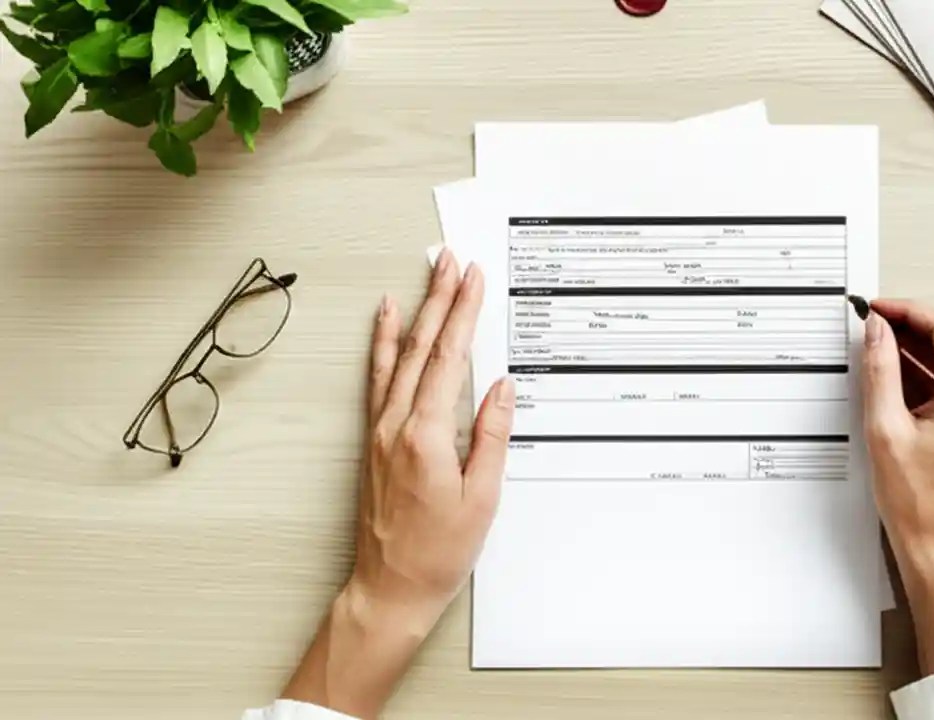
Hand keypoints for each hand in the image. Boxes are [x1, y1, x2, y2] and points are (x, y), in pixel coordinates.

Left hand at [351, 249, 511, 624]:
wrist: (389, 588)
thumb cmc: (436, 553)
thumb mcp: (481, 499)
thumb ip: (491, 438)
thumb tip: (501, 390)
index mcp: (426, 436)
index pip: (449, 358)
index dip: (462, 314)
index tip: (473, 280)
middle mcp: (396, 426)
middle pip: (422, 347)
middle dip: (439, 299)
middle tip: (452, 262)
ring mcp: (379, 431)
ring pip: (397, 357)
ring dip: (414, 313)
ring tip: (425, 278)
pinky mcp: (373, 441)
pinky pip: (378, 380)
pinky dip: (383, 347)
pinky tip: (386, 325)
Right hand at [861, 299, 933, 553]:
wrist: (933, 534)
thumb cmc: (915, 496)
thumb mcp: (885, 427)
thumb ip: (881, 370)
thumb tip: (877, 330)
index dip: (907, 312)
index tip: (875, 310)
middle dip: (914, 321)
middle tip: (875, 326)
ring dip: (920, 340)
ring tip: (881, 348)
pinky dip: (927, 360)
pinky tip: (898, 371)